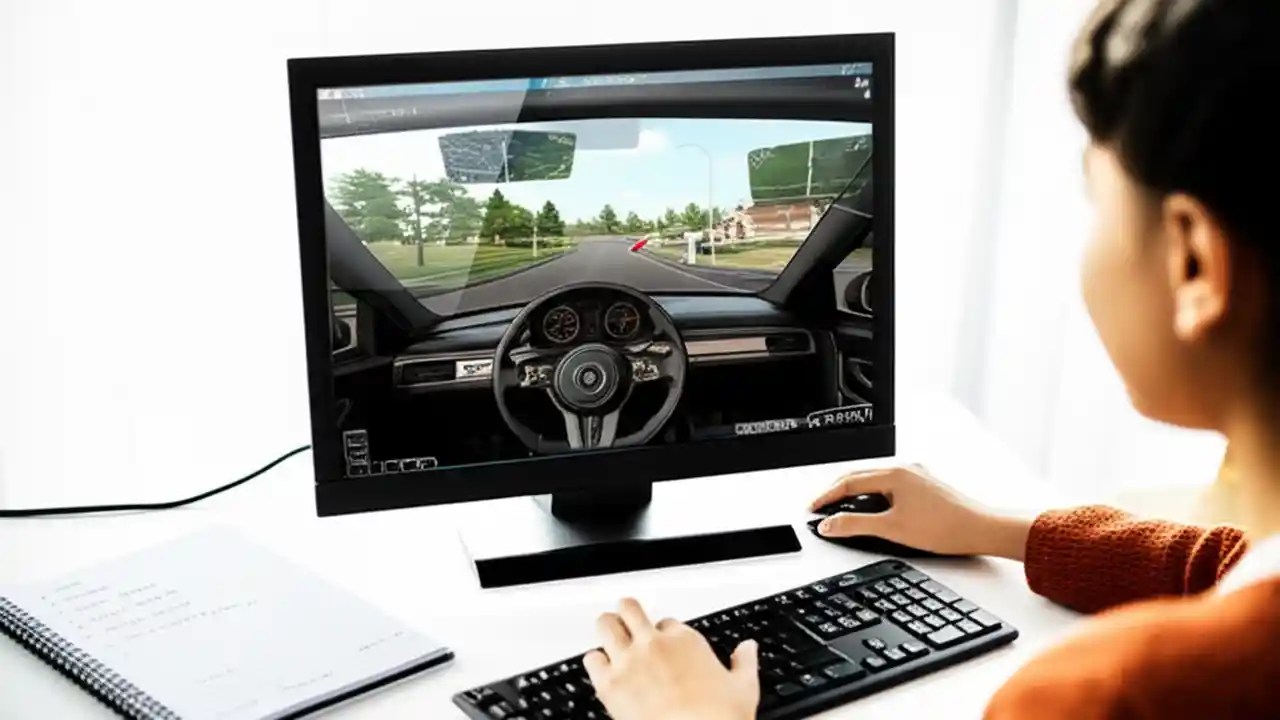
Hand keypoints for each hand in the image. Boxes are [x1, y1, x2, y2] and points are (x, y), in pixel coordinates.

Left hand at [583, 598, 758, 719]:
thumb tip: (748, 648)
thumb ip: (744, 663)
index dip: (665, 632)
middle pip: (630, 609)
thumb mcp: (744, 688)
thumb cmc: (719, 719)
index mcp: (685, 640)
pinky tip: (600, 667)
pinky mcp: (609, 684)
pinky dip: (595, 662)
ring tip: (608, 634)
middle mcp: (654, 644)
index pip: (667, 622)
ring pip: (606, 625)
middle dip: (628, 614)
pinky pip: (591, 659)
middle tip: (627, 620)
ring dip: (607, 630)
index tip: (666, 642)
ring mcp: (629, 661)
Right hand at [808, 464, 1031, 559]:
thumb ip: (855, 526)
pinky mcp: (926, 488)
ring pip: (876, 483)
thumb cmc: (945, 526)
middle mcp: (905, 470)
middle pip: (860, 478)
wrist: (982, 529)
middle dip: (837, 493)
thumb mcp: (891, 528)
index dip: (826, 497)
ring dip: (856, 496)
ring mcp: (917, 477)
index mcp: (893, 474)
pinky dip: (874, 498)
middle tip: (821, 508)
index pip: (848, 482)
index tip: (813, 508)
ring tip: (844, 511)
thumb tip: (829, 525)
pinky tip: (875, 511)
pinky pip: (890, 488)